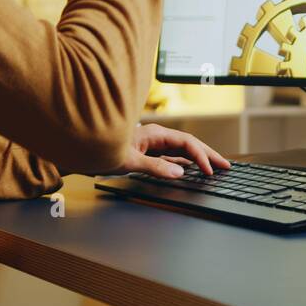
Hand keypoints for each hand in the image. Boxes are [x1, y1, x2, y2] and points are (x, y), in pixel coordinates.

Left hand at [97, 122, 231, 178]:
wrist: (79, 148)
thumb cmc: (99, 149)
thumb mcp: (128, 161)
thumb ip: (156, 167)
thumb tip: (180, 172)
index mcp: (154, 133)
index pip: (186, 142)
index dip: (201, 156)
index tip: (210, 170)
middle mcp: (156, 136)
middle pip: (189, 143)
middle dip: (208, 154)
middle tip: (226, 166)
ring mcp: (153, 144)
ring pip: (182, 150)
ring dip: (199, 158)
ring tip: (215, 167)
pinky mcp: (148, 153)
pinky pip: (172, 156)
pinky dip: (185, 162)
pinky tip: (192, 169)